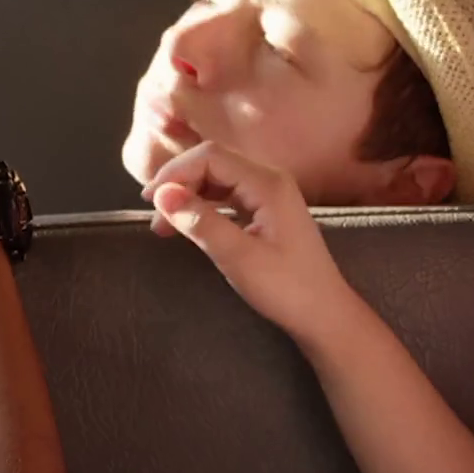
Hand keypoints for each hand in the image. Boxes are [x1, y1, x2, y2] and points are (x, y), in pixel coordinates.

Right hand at [143, 142, 356, 344]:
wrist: (324, 315)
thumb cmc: (286, 288)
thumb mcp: (238, 257)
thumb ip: (200, 222)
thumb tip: (161, 195)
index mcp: (267, 183)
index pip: (210, 157)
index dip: (176, 173)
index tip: (149, 200)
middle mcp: (269, 180)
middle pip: (213, 163)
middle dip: (179, 183)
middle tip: (153, 213)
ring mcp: (269, 195)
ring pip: (218, 180)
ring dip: (188, 196)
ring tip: (163, 225)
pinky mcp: (266, 212)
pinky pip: (227, 197)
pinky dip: (202, 207)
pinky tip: (187, 226)